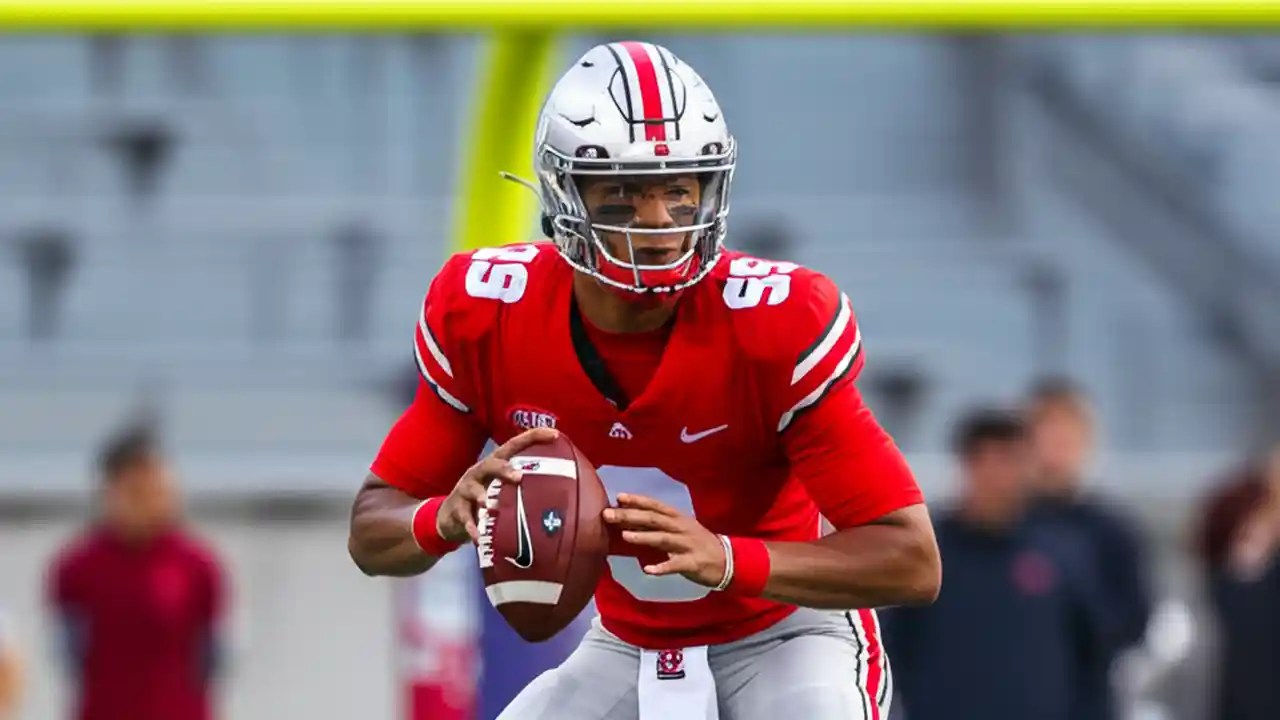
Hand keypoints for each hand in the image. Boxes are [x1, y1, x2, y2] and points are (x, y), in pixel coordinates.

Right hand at [436, 427, 558, 542]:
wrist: (448, 518)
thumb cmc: (484, 500)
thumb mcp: (501, 488)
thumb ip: (523, 486)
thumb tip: (561, 490)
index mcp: (494, 465)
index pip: (514, 445)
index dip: (533, 437)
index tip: (554, 433)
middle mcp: (479, 473)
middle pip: (491, 464)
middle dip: (504, 469)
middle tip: (519, 477)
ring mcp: (466, 491)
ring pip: (473, 489)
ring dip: (482, 496)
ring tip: (491, 506)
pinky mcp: (457, 510)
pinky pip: (464, 518)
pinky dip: (472, 527)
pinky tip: (478, 536)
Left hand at [603, 493, 726, 587]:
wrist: (727, 560)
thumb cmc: (697, 543)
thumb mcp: (680, 528)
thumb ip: (657, 525)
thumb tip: (629, 519)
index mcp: (678, 518)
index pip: (655, 505)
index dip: (637, 500)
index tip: (618, 497)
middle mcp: (681, 527)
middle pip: (653, 519)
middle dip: (630, 516)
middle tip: (608, 514)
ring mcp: (687, 544)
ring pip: (663, 538)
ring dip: (643, 537)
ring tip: (624, 536)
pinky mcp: (692, 563)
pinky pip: (675, 565)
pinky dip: (662, 567)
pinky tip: (648, 570)